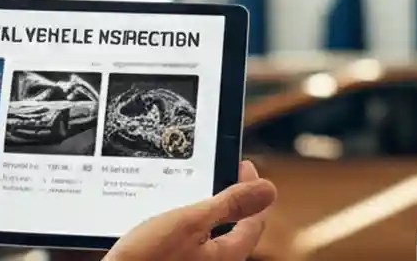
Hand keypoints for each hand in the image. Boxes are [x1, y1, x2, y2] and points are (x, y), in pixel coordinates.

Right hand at [105, 161, 276, 260]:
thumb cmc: (149, 259)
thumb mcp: (190, 222)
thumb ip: (229, 205)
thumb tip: (268, 189)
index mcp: (227, 255)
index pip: (254, 220)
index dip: (251, 189)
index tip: (242, 165)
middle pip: (234, 228)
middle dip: (229, 198)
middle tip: (219, 172)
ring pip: (210, 235)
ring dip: (205, 210)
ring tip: (192, 188)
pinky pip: (191, 243)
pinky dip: (186, 224)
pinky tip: (168, 214)